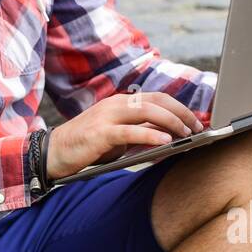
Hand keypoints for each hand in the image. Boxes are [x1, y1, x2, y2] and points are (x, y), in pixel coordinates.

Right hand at [46, 91, 205, 180]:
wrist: (53, 152)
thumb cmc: (87, 146)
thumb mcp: (117, 137)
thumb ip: (139, 133)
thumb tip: (168, 138)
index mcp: (120, 103)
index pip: (157, 98)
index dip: (180, 107)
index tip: (196, 120)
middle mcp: (115, 104)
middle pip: (157, 101)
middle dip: (181, 112)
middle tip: (198, 127)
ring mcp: (107, 117)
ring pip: (146, 111)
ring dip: (171, 121)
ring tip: (187, 133)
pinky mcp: (100, 133)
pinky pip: (130, 131)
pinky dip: (150, 134)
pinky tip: (165, 141)